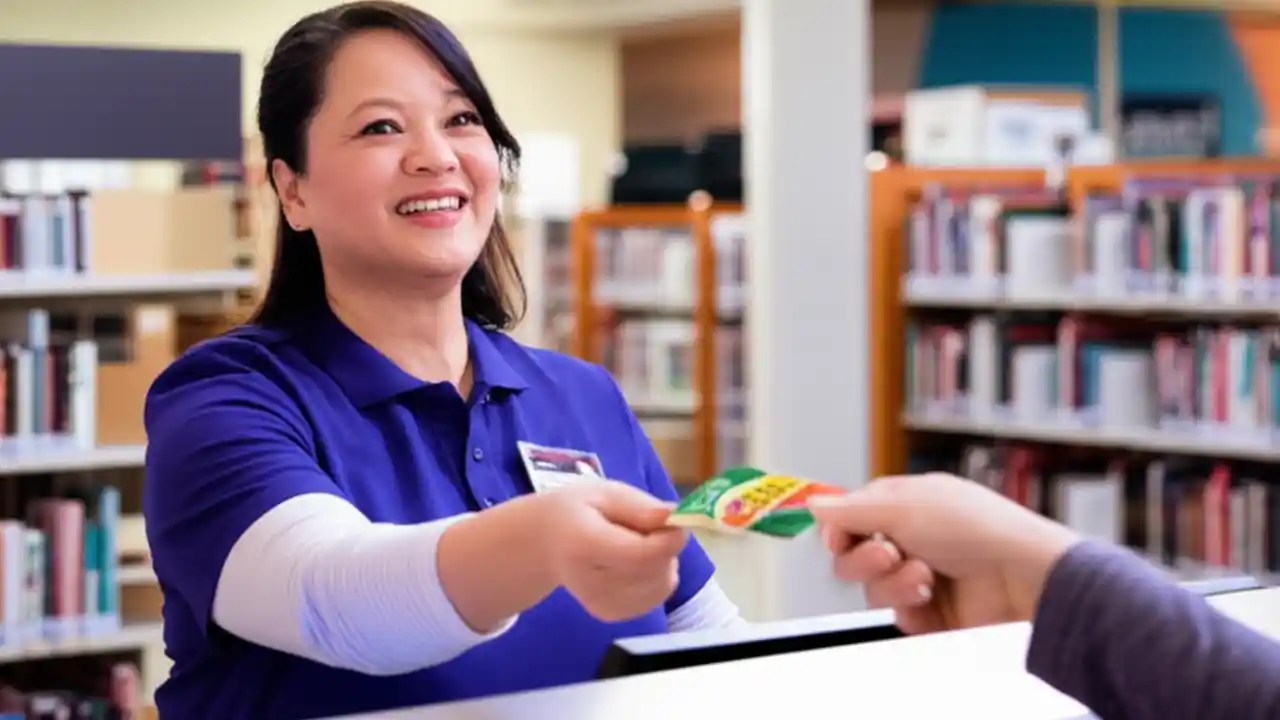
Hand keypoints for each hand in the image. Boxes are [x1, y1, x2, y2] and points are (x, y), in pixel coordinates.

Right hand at [539, 481, 687, 622]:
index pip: (642, 556)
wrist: (544, 546)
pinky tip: (634, 562)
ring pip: (663, 584)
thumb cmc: (575, 512)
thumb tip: (674, 516)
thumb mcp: (603, 493)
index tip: (674, 519)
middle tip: (647, 526)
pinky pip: (658, 595)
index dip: (669, 539)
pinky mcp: (612, 615)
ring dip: (663, 561)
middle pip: (655, 570)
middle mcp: (592, 584)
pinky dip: (657, 576)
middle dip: (666, 545)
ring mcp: (603, 605)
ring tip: (636, 543)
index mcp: (584, 546)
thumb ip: (639, 505)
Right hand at [808, 473, 1080, 633]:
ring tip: (924, 576)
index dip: (839, 529)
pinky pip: (895, 615)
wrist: (1023, 575)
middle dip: (864, 559)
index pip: (850, 517)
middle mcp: (908, 538)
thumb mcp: (904, 506)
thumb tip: (813, 503)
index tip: (838, 538)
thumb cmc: (975, 527)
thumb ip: (851, 510)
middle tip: (889, 554)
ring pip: (871, 588)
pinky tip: (933, 596)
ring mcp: (918, 575)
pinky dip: (909, 606)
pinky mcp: (930, 611)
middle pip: (852, 556)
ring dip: (893, 583)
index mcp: (903, 504)